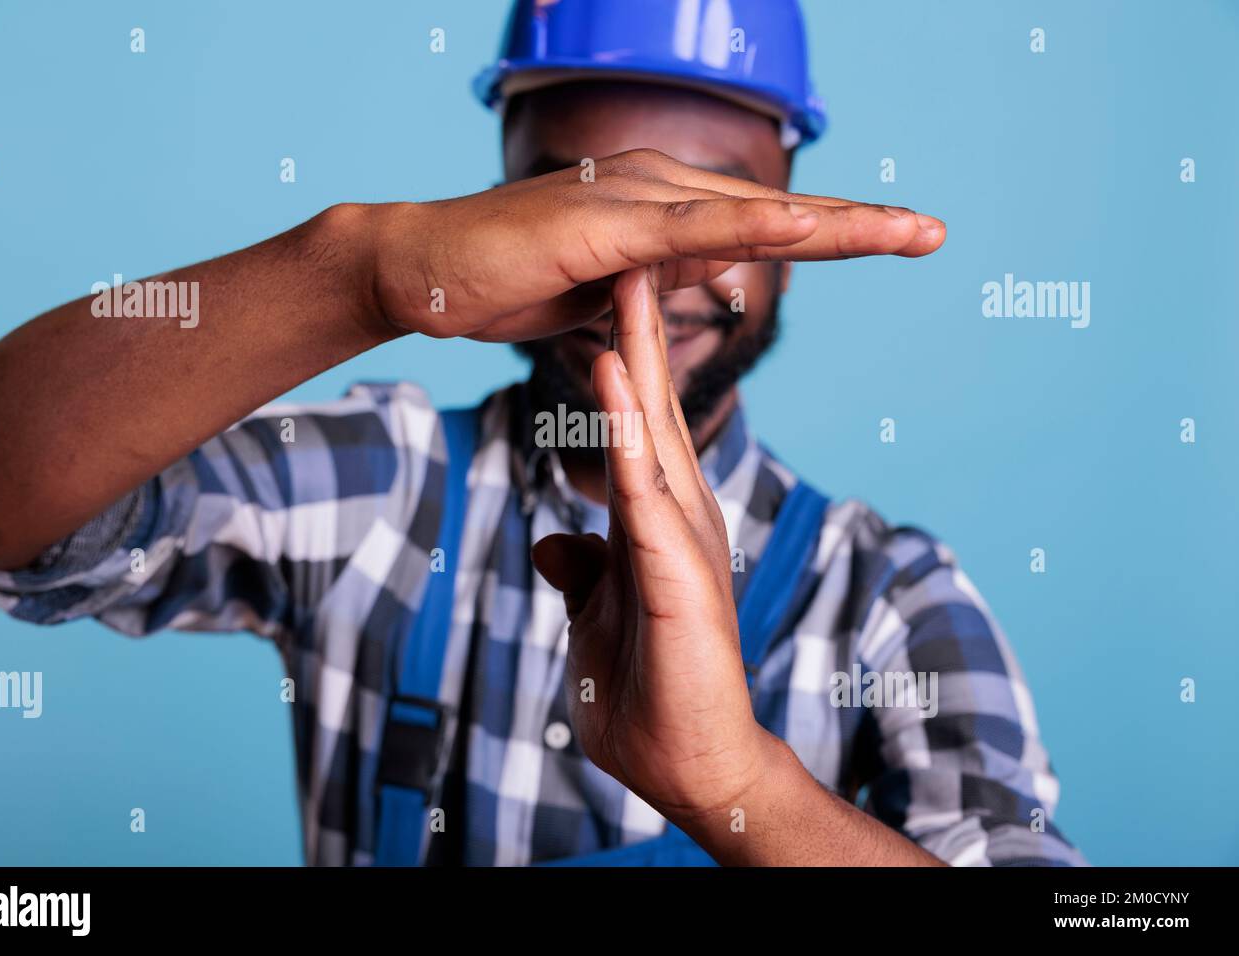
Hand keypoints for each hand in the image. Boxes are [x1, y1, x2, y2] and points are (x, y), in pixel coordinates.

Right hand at [363, 148, 944, 344]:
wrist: (425, 272)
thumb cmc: (509, 283)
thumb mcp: (606, 292)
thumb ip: (662, 282)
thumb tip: (708, 283)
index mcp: (663, 211)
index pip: (766, 226)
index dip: (837, 235)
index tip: (901, 243)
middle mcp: (657, 191)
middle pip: (777, 213)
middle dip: (861, 225)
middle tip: (935, 234)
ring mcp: (630, 200)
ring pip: (748, 212)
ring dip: (831, 223)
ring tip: (903, 232)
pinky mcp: (599, 224)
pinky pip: (687, 227)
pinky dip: (750, 228)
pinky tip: (805, 229)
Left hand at [531, 266, 776, 820]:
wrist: (696, 767)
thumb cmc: (653, 693)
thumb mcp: (604, 614)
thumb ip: (587, 571)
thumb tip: (558, 542)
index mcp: (662, 516)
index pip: (636, 417)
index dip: (618, 348)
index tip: (598, 284)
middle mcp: (681, 512)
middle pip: (650, 400)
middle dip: (635, 319)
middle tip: (627, 237)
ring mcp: (684, 537)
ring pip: (652, 427)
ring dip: (635, 349)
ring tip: (625, 271)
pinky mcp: (678, 574)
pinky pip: (643, 488)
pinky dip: (623, 428)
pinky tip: (608, 373)